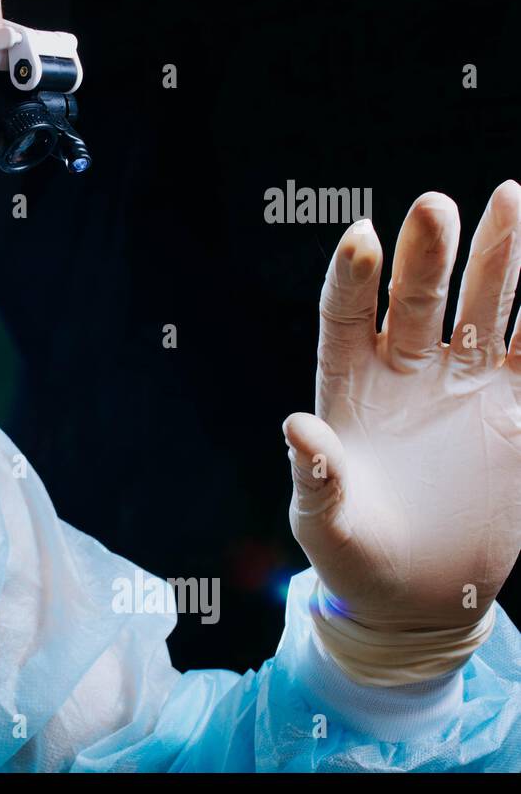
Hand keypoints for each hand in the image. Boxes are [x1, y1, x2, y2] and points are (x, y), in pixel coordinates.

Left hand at [285, 182, 520, 633]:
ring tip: (512, 197)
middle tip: (434, 206)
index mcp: (348, 390)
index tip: (361, 237)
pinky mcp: (513, 413)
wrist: (415, 596)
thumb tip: (295, 428)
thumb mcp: (324, 524)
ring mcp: (463, 387)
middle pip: (417, 299)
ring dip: (499, 259)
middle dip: (427, 254)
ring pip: (484, 309)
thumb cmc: (351, 555)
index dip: (353, 280)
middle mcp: (406, 373)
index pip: (346, 320)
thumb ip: (315, 477)